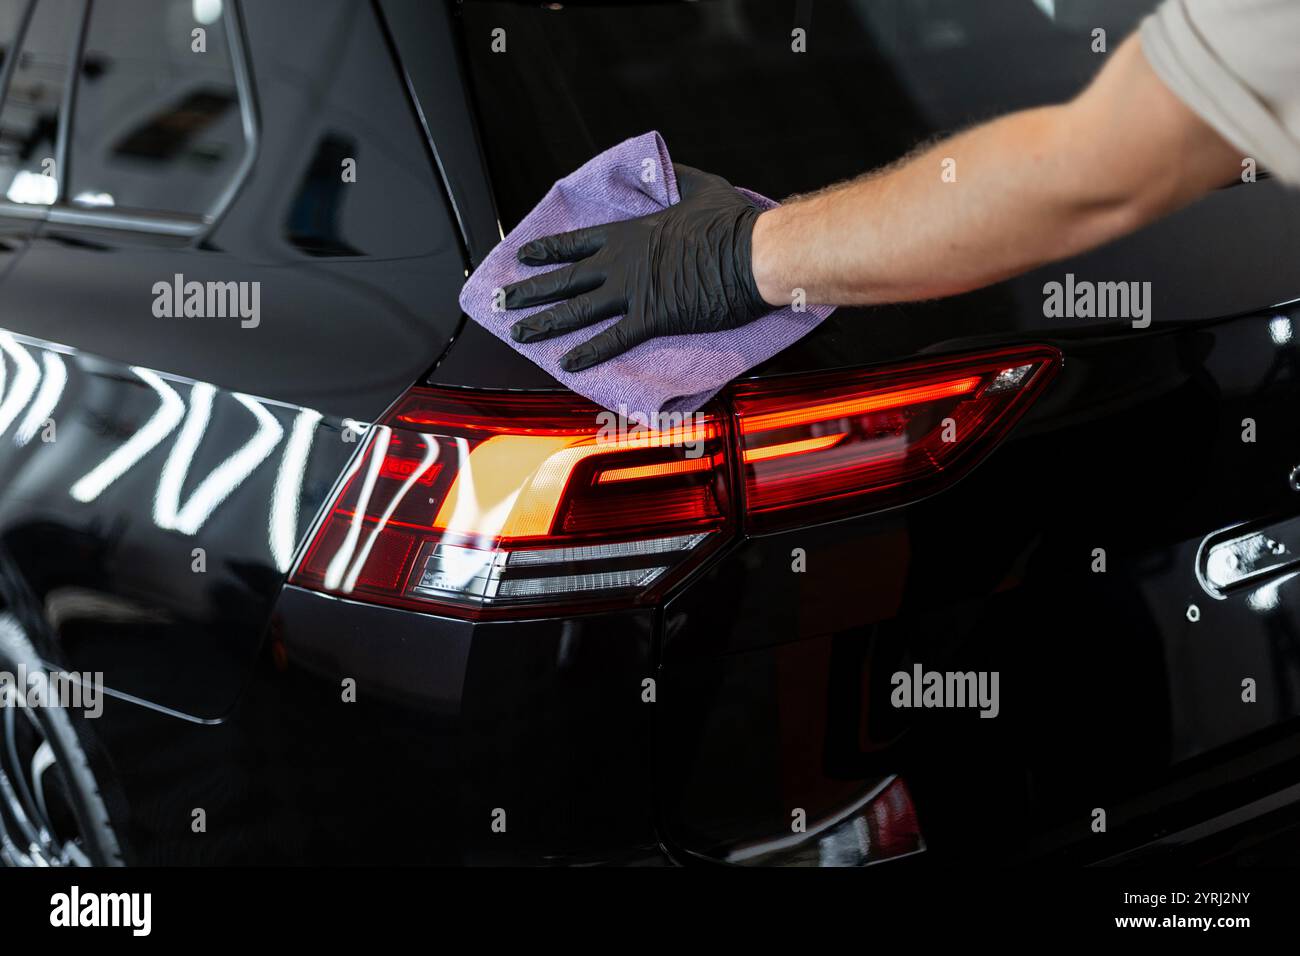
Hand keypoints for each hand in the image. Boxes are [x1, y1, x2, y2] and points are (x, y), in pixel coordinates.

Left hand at [504, 164, 772, 371]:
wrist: (755, 254)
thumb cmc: (733, 223)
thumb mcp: (701, 188)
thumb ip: (677, 179)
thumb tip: (668, 169)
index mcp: (632, 233)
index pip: (577, 242)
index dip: (547, 251)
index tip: (522, 257)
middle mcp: (623, 262)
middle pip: (566, 278)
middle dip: (530, 290)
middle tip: (502, 301)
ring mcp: (634, 291)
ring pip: (578, 310)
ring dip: (544, 323)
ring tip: (518, 334)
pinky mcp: (653, 318)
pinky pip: (612, 338)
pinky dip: (588, 352)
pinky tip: (566, 364)